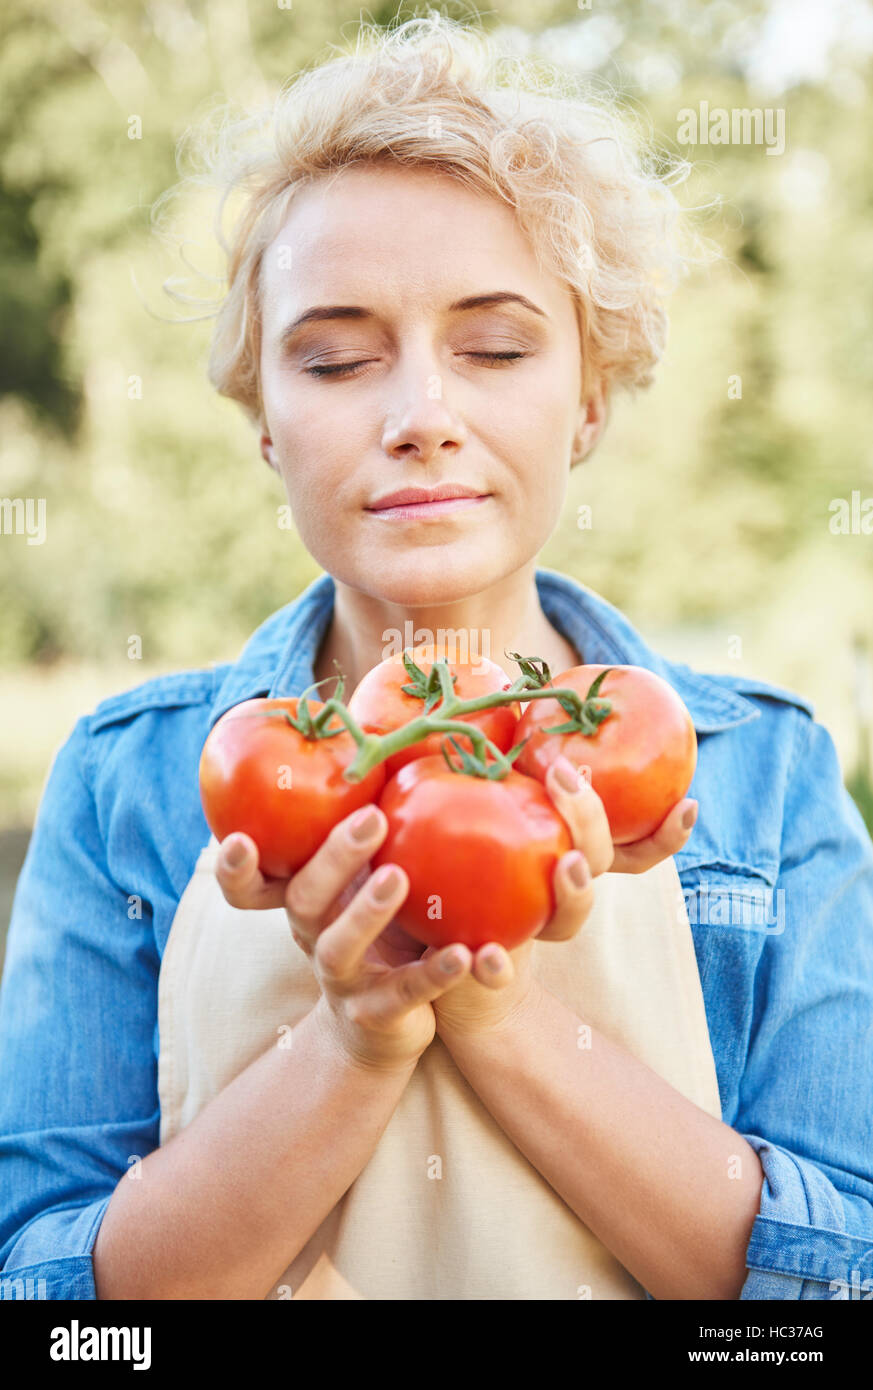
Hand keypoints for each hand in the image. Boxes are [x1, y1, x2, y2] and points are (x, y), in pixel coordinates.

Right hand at [214, 806, 475, 1073]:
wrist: (385, 1029)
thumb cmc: (382, 927)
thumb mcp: (367, 877)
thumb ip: (371, 827)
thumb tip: (392, 739)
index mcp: (306, 900)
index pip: (254, 883)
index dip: (236, 867)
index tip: (236, 837)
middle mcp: (313, 937)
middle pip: (304, 900)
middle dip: (332, 858)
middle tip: (370, 817)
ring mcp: (341, 980)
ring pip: (341, 947)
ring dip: (367, 911)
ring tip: (398, 878)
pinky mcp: (378, 1015)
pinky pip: (405, 992)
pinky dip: (434, 973)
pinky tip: (465, 954)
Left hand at [431, 753, 698, 1038]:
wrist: (418, 943)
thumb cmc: (447, 853)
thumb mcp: (471, 793)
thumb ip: (497, 751)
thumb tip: (515, 680)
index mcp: (567, 856)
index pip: (631, 849)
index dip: (665, 834)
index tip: (687, 803)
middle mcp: (557, 893)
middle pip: (599, 863)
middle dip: (592, 823)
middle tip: (566, 776)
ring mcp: (527, 927)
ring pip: (568, 920)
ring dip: (574, 892)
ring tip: (566, 867)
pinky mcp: (483, 962)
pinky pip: (496, 969)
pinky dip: (497, 966)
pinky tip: (485, 956)